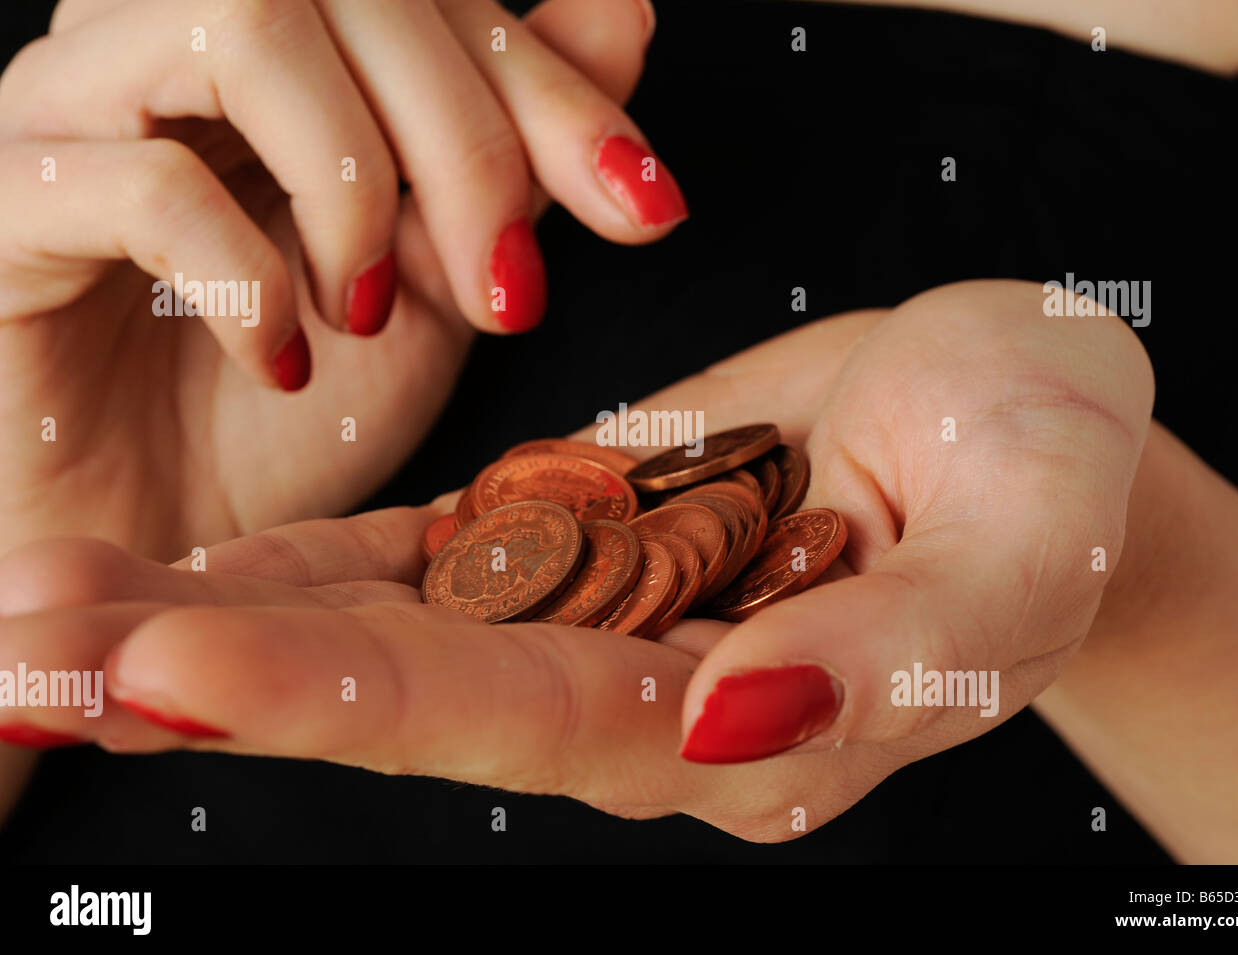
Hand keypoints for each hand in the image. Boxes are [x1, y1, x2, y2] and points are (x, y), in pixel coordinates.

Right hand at [0, 0, 673, 558]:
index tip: (644, 206)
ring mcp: (72, 108)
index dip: (554, 88)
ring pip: (241, 22)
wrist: (159, 532)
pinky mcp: (10, 205)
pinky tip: (282, 356)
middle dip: (471, 143)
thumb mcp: (443, 277)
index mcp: (286, 51)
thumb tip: (629, 7)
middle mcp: (168, 42)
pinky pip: (140, 178)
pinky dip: (247, 274)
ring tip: (367, 312)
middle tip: (504, 295)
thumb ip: (518, 150)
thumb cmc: (291, 411)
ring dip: (355, 182)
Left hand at [0, 281, 1153, 838]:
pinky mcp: (582, 548)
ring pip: (386, 635)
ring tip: (42, 609)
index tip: (170, 667)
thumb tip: (729, 730)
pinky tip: (169, 575)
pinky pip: (422, 566)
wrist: (1016, 416)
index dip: (351, 699)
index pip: (528, 724)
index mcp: (749, 735)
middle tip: (25, 652)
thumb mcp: (1021, 551)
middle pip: (411, 696)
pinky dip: (292, 570)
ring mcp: (601, 623)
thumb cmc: (1049, 476)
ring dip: (209, 624)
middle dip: (212, 677)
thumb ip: (895, 661)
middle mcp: (645, 702)